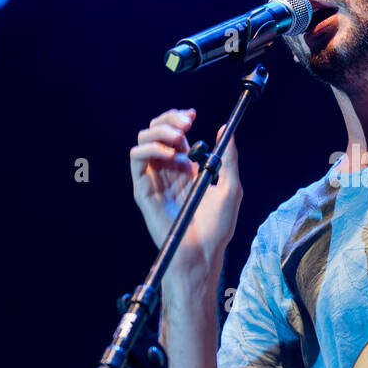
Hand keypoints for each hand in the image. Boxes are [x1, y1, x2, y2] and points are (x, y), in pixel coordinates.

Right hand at [129, 108, 241, 293]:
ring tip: (176, 137)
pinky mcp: (143, 190)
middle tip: (186, 122)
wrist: (203, 252)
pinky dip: (150, 149)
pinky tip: (168, 155)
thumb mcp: (231, 187)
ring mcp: (154, 179)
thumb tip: (224, 129)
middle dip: (168, 119)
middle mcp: (168, 171)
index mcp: (186, 168)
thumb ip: (228, 158)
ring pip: (143, 141)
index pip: (174, 134)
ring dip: (158, 131)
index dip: (179, 119)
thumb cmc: (218, 227)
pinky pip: (136, 160)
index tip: (192, 115)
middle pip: (156, 132)